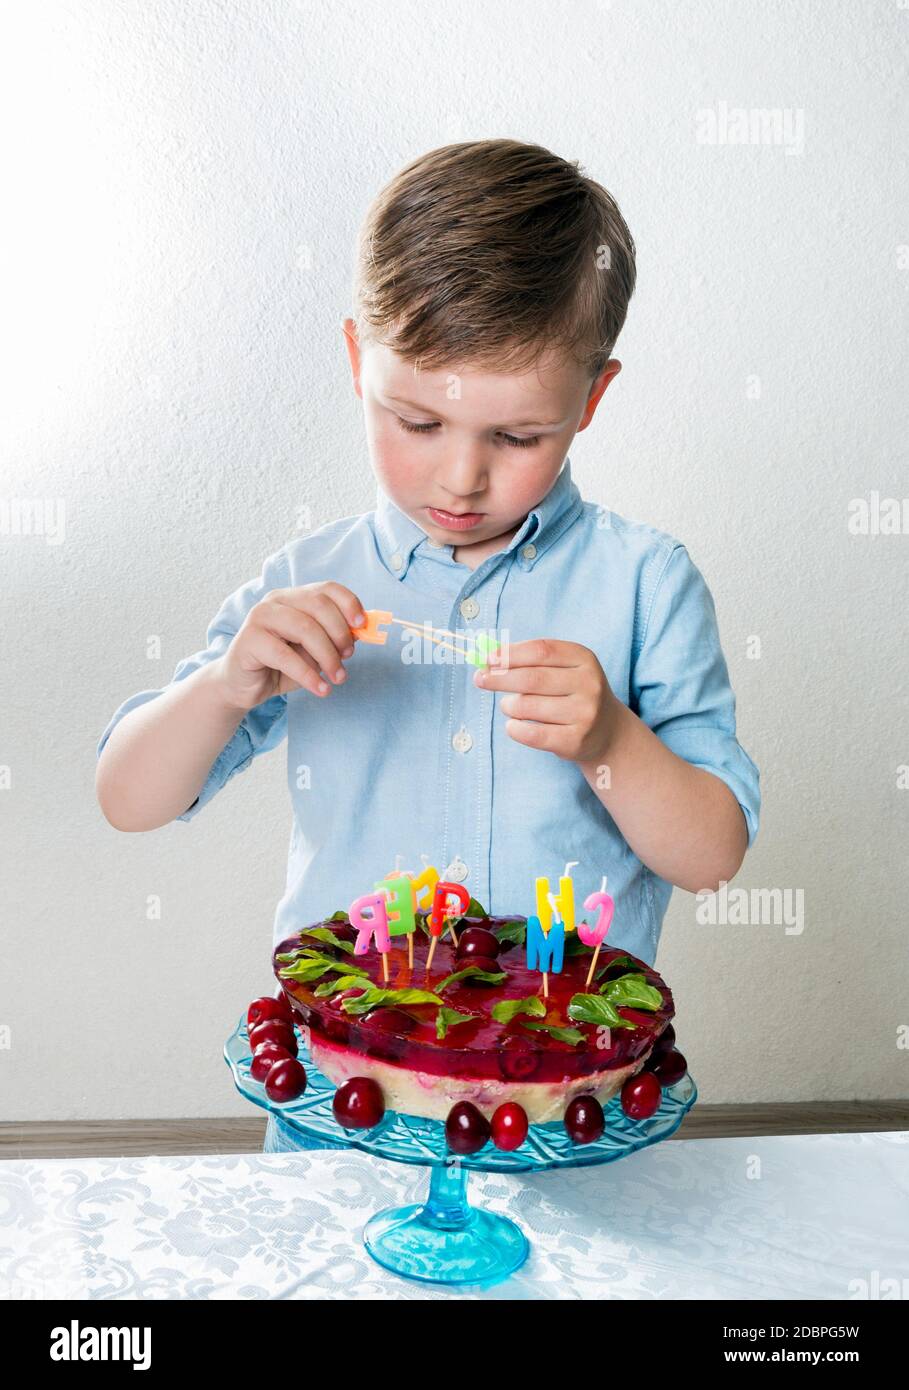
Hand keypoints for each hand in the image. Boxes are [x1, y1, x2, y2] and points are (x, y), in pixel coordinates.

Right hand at [215, 581, 366, 710]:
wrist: (242, 685)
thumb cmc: (281, 666)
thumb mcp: (313, 651)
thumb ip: (333, 639)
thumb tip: (360, 632)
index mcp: (294, 597)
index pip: (327, 589)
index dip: (349, 604)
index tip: (362, 626)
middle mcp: (276, 600)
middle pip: (319, 606)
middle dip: (340, 634)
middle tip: (348, 658)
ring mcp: (260, 617)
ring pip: (305, 629)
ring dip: (328, 656)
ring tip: (337, 677)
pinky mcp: (249, 640)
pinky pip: (286, 656)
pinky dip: (309, 675)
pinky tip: (320, 689)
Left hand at [473, 638, 620, 763]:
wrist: (607, 731)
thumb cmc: (571, 693)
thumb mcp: (562, 669)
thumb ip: (529, 661)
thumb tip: (488, 658)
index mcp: (584, 658)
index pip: (541, 651)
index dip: (510, 653)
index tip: (487, 658)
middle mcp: (588, 684)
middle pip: (531, 678)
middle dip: (499, 678)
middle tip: (480, 679)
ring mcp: (584, 713)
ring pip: (527, 706)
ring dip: (508, 706)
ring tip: (510, 706)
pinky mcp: (576, 740)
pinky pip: (532, 734)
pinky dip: (514, 729)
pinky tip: (514, 725)